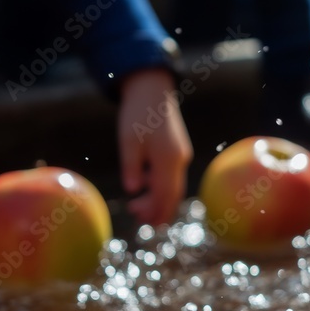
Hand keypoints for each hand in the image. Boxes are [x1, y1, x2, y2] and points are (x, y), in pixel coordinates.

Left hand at [116, 68, 193, 225]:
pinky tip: (147, 187)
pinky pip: (173, 176)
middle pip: (174, 194)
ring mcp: (181, 155)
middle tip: (141, 221)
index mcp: (169, 159)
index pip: (165, 194)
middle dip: (160, 211)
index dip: (155, 210)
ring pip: (174, 186)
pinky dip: (162, 187)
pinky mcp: (178, 150)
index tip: (141, 220)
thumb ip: (131, 167)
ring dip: (160, 200)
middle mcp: (180, 160)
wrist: (152, 89)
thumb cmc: (137, 114)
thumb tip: (133, 191)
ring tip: (141, 208)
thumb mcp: (128, 141)